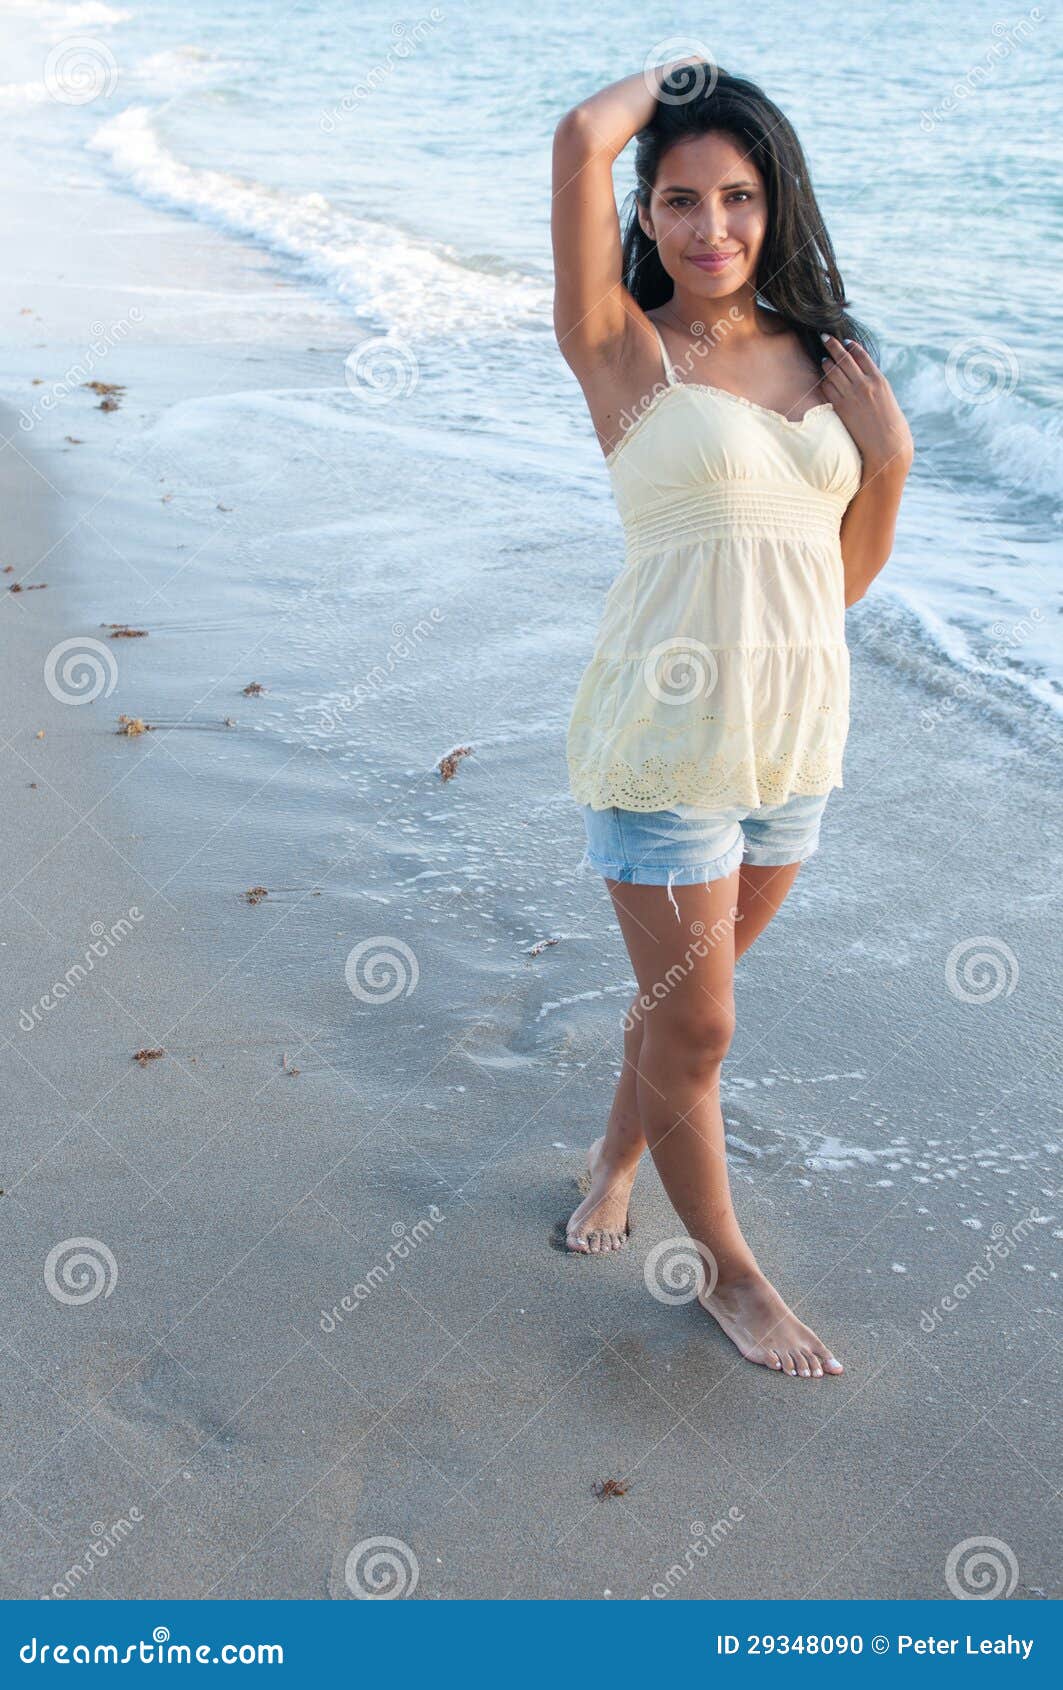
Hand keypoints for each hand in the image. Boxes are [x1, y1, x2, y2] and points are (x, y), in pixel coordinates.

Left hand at [819, 335, 912, 476]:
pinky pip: (828, 388)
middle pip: (844, 358)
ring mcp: (851, 395)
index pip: (861, 355)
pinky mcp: (841, 407)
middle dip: (832, 345)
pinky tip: (822, 377)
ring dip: (827, 362)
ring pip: (833, 371)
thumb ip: (874, 385)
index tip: (845, 341)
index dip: (851, 346)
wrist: (886, 445)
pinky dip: (824, 381)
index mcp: (878, 380)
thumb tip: (862, 377)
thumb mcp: (886, 398)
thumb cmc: (890, 424)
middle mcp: (864, 384)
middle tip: (824, 337)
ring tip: (823, 357)